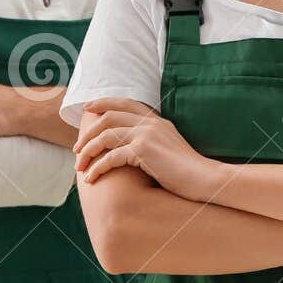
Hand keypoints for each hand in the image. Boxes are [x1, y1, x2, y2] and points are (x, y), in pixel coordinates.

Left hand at [73, 98, 215, 198]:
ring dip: (88, 151)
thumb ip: (152, 140)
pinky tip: (91, 178)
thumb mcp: (169, 148)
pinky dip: (97, 167)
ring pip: (105, 136)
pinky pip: (110, 156)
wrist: (205, 179)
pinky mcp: (143, 150)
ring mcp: (146, 134)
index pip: (124, 103)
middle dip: (88, 132)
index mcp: (156, 120)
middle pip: (108, 117)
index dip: (103, 103)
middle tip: (77, 148)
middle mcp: (150, 123)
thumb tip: (132, 148)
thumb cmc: (187, 171)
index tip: (88, 108)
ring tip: (80, 166)